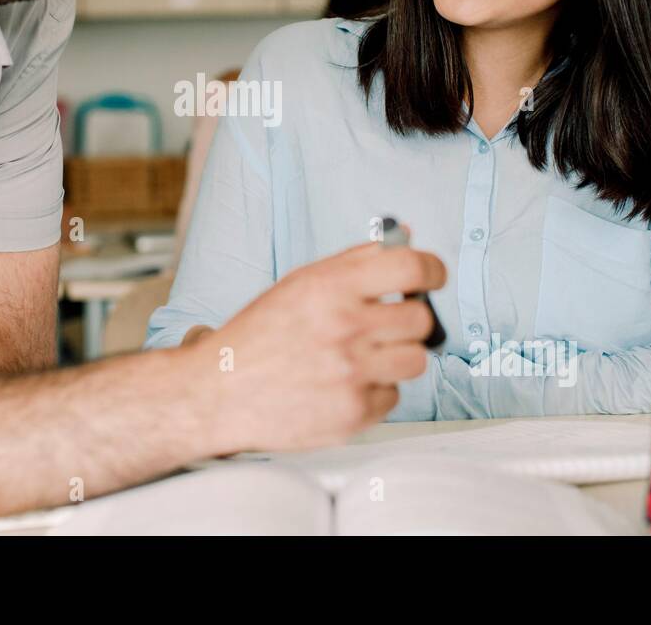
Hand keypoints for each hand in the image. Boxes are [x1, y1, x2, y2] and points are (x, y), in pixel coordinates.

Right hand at [192, 240, 444, 453]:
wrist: (219, 392)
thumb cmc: (260, 336)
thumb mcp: (300, 284)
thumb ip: (355, 261)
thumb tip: (407, 238)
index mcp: (330, 287)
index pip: (412, 267)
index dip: (432, 270)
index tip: (431, 278)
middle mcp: (344, 327)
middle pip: (421, 318)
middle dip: (407, 320)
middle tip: (384, 325)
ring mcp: (351, 374)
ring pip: (415, 360)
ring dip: (395, 357)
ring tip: (362, 358)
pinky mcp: (353, 413)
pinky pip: (393, 396)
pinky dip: (374, 391)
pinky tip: (342, 385)